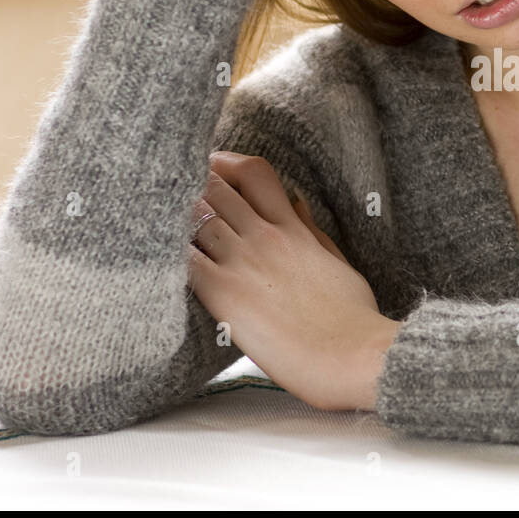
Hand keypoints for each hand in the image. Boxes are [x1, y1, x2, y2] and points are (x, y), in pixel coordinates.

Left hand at [187, 151, 399, 409]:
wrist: (353, 354)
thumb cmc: (352, 317)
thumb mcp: (337, 262)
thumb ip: (312, 231)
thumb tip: (297, 202)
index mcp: (293, 228)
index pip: (254, 172)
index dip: (226, 163)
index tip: (214, 169)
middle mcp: (265, 237)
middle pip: (215, 188)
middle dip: (193, 187)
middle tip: (177, 198)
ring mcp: (243, 262)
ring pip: (194, 216)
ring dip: (177, 220)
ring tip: (167, 230)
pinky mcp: (224, 294)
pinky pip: (185, 259)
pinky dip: (172, 255)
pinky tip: (165, 262)